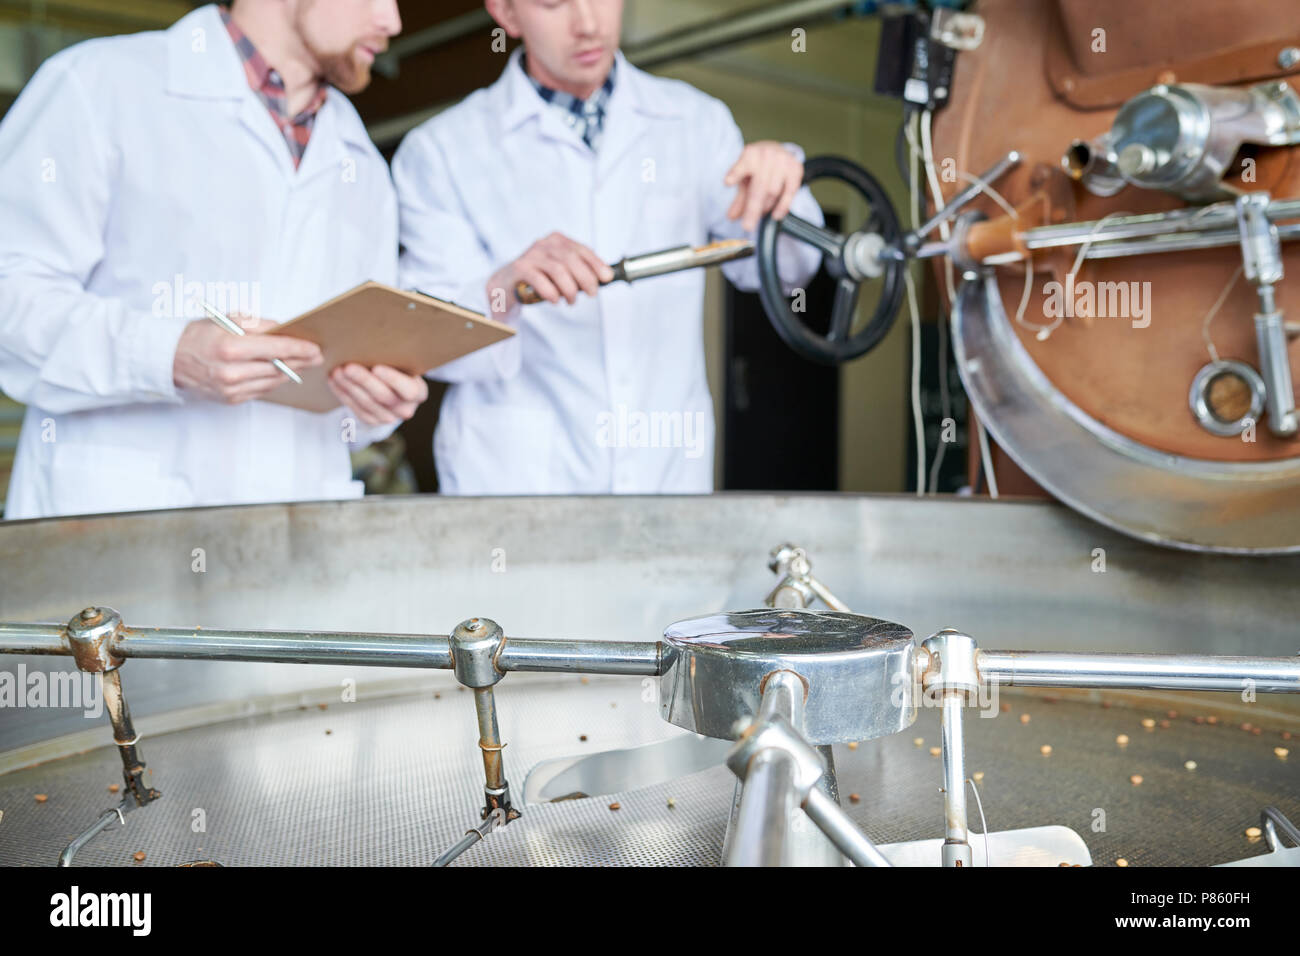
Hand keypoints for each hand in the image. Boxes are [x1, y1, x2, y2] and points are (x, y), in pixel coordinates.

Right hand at [173, 317, 322, 403]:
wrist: (169, 360)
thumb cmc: (199, 335)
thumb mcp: (227, 319)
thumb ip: (258, 325)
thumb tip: (284, 330)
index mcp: (230, 348)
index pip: (276, 349)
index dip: (299, 349)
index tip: (315, 349)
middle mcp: (232, 372)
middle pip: (279, 367)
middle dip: (300, 361)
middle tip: (316, 356)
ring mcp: (232, 389)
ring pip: (273, 381)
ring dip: (290, 372)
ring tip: (303, 362)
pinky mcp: (231, 399)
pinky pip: (262, 389)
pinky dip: (272, 380)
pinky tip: (281, 371)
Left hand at [327, 363, 428, 426]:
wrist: (391, 386)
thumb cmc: (397, 367)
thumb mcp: (402, 362)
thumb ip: (395, 356)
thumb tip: (375, 341)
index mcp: (418, 393)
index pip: (408, 390)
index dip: (393, 379)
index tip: (377, 367)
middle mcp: (405, 409)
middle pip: (383, 397)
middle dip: (364, 381)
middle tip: (348, 367)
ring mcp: (388, 417)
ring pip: (366, 404)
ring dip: (349, 387)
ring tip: (337, 371)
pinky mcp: (371, 420)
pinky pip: (355, 409)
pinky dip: (343, 394)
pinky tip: (333, 381)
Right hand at [487, 231, 613, 308]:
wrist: (505, 286)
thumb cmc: (538, 280)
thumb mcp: (560, 272)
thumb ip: (579, 272)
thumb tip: (603, 278)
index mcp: (557, 241)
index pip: (581, 249)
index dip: (596, 263)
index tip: (606, 278)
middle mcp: (544, 244)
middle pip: (571, 259)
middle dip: (585, 278)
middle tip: (591, 294)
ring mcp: (530, 255)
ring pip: (558, 269)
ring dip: (569, 289)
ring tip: (571, 301)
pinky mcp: (519, 268)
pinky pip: (539, 279)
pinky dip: (551, 292)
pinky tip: (555, 300)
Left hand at [724, 141, 803, 232]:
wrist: (777, 150)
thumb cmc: (757, 168)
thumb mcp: (745, 178)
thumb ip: (739, 198)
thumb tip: (731, 217)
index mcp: (750, 154)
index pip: (742, 165)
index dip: (735, 173)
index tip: (727, 182)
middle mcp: (767, 155)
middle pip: (759, 186)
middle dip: (753, 209)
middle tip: (747, 227)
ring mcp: (783, 161)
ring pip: (774, 191)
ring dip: (766, 207)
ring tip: (760, 215)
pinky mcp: (795, 168)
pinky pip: (789, 192)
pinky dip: (782, 206)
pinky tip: (776, 216)